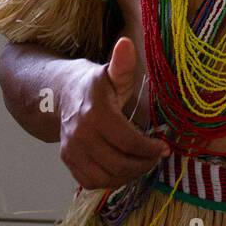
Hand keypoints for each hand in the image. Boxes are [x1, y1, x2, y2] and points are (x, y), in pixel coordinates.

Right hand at [59, 36, 170, 190]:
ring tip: (142, 164)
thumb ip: (122, 63)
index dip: (150, 149)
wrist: (61, 95)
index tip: (164, 147)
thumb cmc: (94, 85)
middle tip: (156, 158)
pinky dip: (110, 181)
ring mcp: (72, 150)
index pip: (128, 141)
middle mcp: (80, 135)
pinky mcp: (68, 161)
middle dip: (144, 164)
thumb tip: (126, 43)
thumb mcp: (110, 73)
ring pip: (107, 176)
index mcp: (95, 113)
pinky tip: (122, 169)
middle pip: (119, 162)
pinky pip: (92, 181)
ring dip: (130, 175)